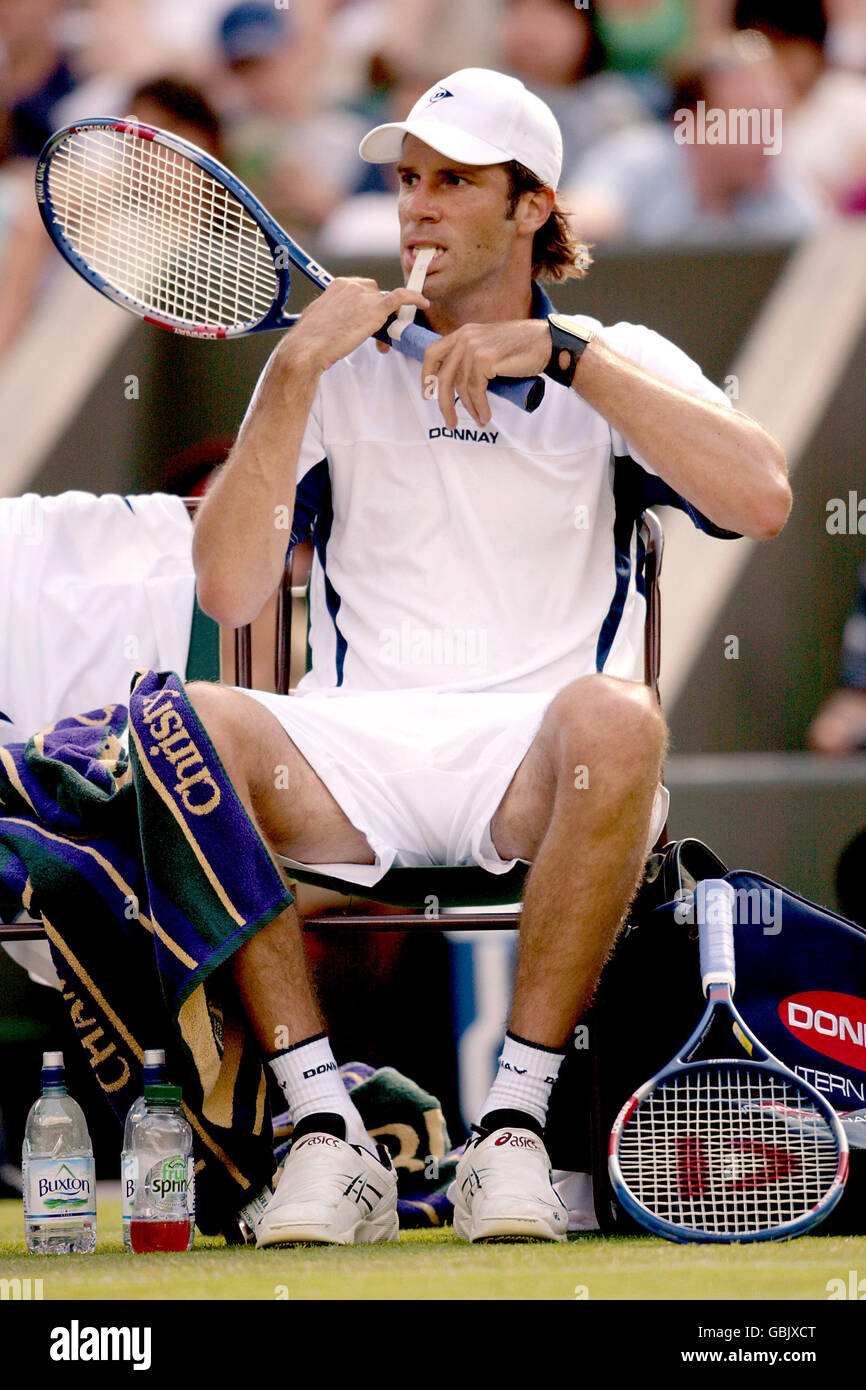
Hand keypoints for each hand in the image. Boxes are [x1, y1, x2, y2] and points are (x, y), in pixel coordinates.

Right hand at [278, 277, 428, 373]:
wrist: (308, 348)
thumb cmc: (310, 338)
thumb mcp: (319, 316)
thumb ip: (333, 311)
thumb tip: (337, 318)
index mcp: (338, 285)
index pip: (363, 289)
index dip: (368, 305)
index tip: (367, 318)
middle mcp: (353, 286)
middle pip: (376, 294)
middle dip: (377, 311)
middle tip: (374, 333)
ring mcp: (365, 297)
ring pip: (386, 304)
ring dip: (386, 320)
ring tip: (381, 341)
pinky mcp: (375, 310)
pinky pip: (401, 297)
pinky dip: (414, 298)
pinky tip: (423, 303)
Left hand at [418, 319, 550, 426]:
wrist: (546, 342)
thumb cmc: (522, 347)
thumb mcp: (489, 346)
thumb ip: (471, 357)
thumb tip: (459, 383)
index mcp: (463, 333)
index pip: (432, 353)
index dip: (427, 376)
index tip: (427, 395)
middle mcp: (465, 338)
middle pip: (443, 376)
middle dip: (444, 403)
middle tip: (450, 421)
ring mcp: (474, 347)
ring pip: (461, 387)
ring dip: (470, 409)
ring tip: (479, 420)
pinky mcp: (485, 360)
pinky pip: (475, 391)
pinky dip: (480, 407)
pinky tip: (485, 416)